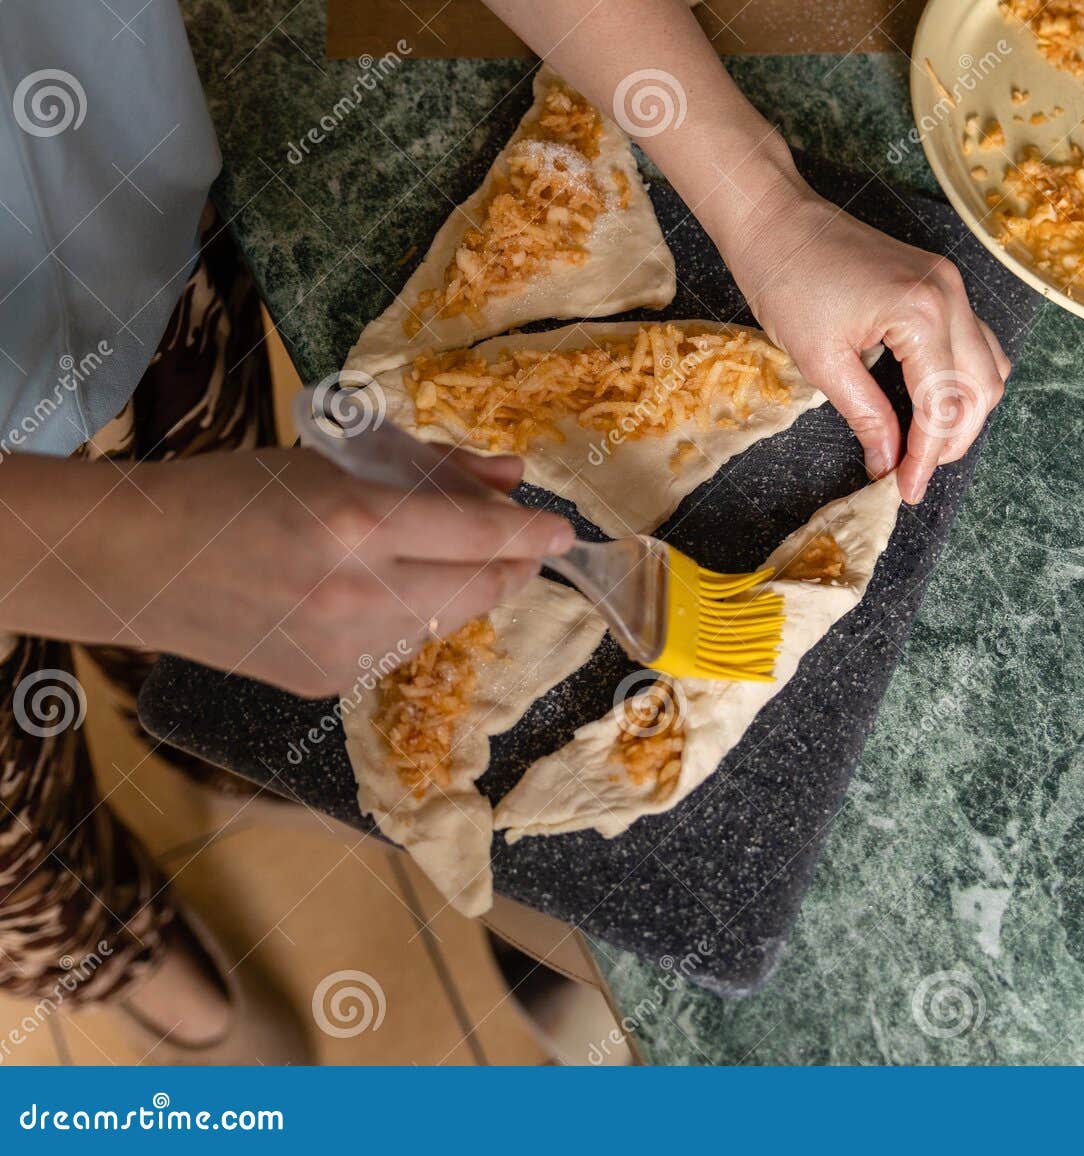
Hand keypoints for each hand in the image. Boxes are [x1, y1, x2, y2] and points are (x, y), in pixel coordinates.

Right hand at [7, 448, 572, 696]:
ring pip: (447, 622)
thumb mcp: (334, 463)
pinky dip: (413, 617)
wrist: (139, 564)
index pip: (478, 533)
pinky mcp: (330, 682)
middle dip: (514, 567)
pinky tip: (385, 592)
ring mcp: (345, 648)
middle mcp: (359, 594)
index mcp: (357, 524)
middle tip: (525, 545)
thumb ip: (431, 473)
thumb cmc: (233, 493)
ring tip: (446, 559)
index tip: (563, 531)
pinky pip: (402, 647)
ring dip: (464, 591)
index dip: (532, 533)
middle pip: (480, 590)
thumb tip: (509, 480)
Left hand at [723, 175, 1011, 502]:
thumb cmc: (787, 282)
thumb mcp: (822, 361)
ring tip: (925, 444)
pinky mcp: (943, 283)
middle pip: (980, 390)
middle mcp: (950, 296)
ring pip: (988, 366)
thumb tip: (887, 462)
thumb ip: (866, 415)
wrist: (777, 221)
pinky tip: (931, 403)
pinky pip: (975, 341)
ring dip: (965, 411)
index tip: (906, 490)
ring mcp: (952, 285)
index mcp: (920, 313)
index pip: (942, 405)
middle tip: (914, 473)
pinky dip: (963, 379)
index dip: (926, 457)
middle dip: (952, 441)